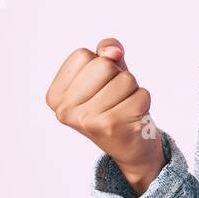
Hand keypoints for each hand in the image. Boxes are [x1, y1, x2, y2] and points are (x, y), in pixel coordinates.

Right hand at [46, 37, 164, 194]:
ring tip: (124, 108)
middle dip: (118, 76)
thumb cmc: (117, 104)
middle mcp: (64, 110)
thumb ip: (106, 51)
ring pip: (125, 79)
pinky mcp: (112, 125)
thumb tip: (112, 51)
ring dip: (132, 90)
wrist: (131, 147)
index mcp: (55, 96)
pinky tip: (134, 117)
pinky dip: (143, 101)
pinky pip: (141, 93)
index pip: (83, 55)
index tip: (100, 88)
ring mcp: (86, 120)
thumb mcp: (107, 73)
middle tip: (115, 99)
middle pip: (104, 64)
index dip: (100, 65)